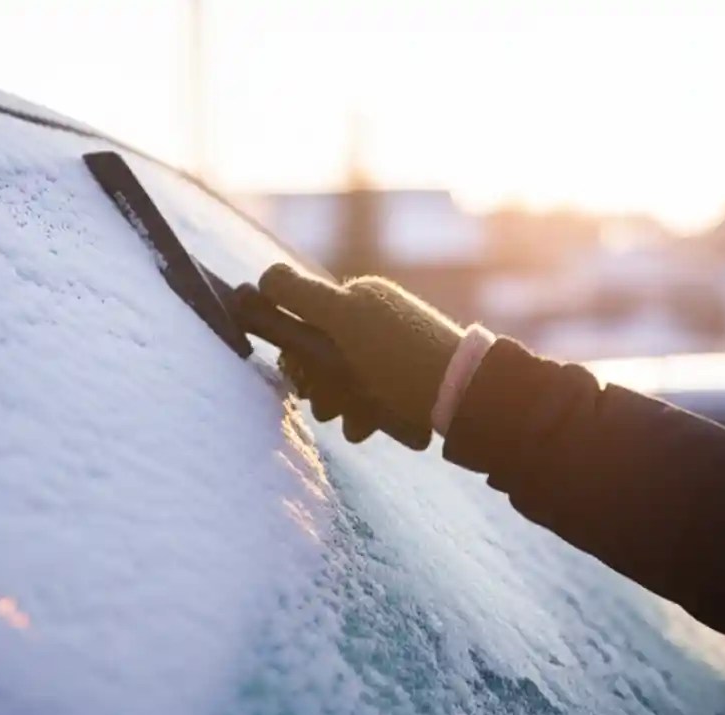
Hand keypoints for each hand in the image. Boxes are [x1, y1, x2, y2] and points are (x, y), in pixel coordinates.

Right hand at [258, 264, 461, 445]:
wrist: (463, 395)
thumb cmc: (399, 355)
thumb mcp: (343, 318)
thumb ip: (299, 295)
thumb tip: (261, 280)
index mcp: (360, 298)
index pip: (303, 318)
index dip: (295, 346)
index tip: (300, 367)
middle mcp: (374, 322)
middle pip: (320, 356)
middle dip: (318, 384)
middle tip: (328, 401)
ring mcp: (389, 355)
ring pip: (341, 384)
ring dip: (339, 405)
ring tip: (356, 417)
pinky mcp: (404, 386)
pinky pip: (368, 402)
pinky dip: (364, 415)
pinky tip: (372, 424)